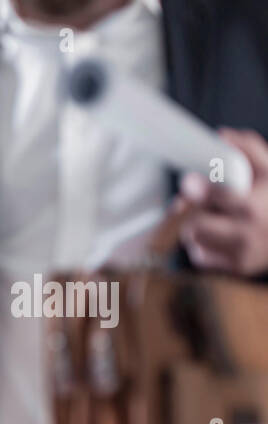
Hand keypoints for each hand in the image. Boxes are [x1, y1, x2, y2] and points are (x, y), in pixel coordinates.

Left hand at [176, 129, 267, 275]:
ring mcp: (240, 254)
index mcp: (252, 206)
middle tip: (205, 204)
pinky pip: (201, 256)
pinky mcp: (235, 268)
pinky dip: (204, 245)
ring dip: (198, 228)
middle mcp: (245, 233)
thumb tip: (223, 135)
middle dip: (195, 212)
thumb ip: (249, 150)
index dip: (198, 190)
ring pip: (194, 241)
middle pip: (194, 226)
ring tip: (217, 219)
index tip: (190, 184)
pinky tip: (221, 235)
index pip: (214, 200)